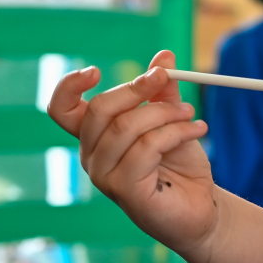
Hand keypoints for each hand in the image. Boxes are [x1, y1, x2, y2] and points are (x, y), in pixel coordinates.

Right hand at [47, 49, 218, 260]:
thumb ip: (163, 91)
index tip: (94, 70)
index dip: (68, 87)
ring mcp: (104, 176)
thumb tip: (164, 56)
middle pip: (99, 110)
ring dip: (165, 112)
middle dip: (136, 88)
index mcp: (95, 136)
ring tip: (192, 114)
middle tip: (167, 77)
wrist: (201, 206)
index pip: (61, 110)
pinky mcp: (125, 189)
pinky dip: (176, 132)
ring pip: (126, 127)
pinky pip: (146, 148)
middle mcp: (92, 156)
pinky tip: (198, 130)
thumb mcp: (171, 119)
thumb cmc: (180, 164)